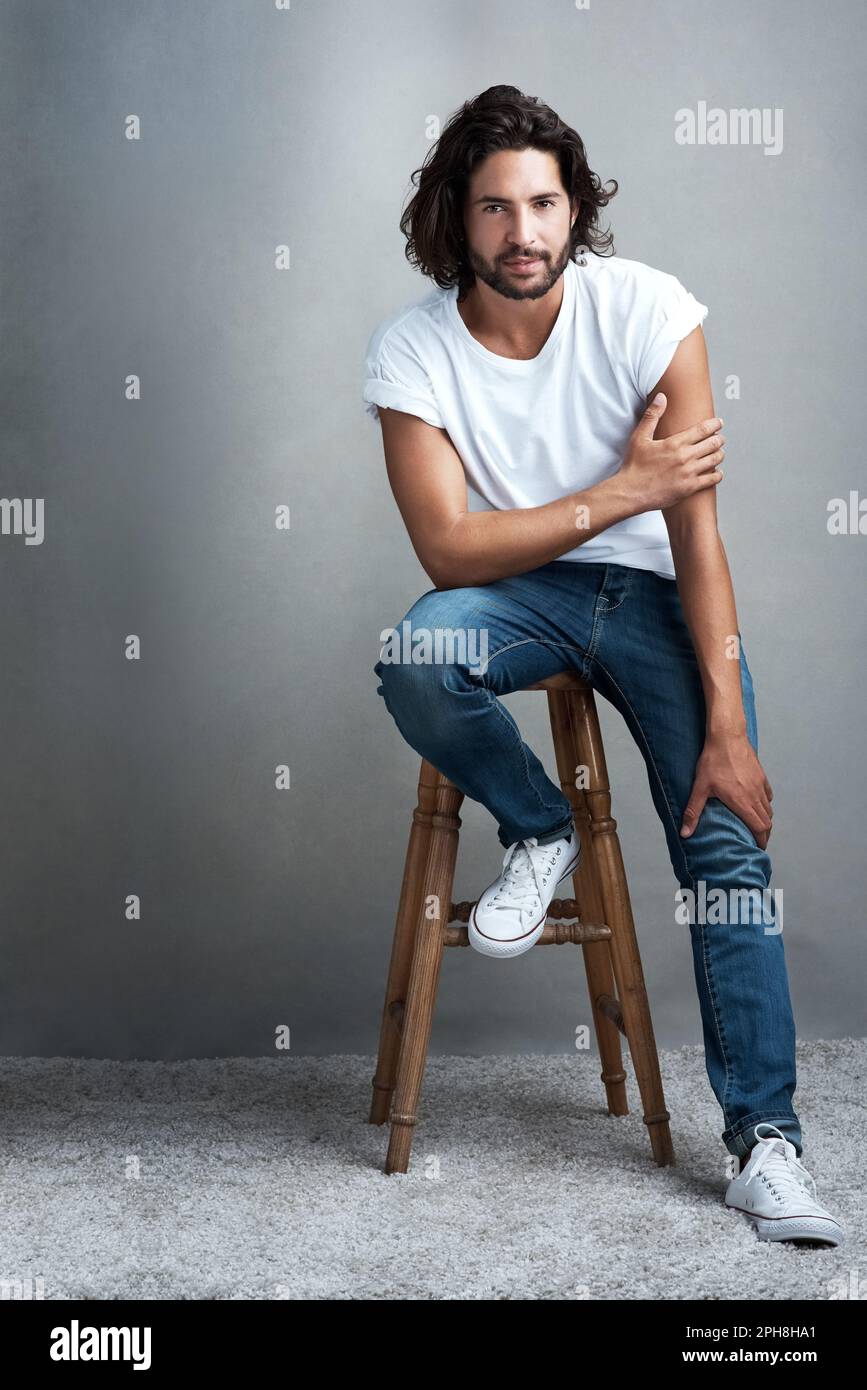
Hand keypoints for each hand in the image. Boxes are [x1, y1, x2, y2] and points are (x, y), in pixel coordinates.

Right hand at [619, 394, 724, 512]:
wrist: (630, 492)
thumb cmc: (634, 466)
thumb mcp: (639, 437)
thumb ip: (652, 416)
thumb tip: (661, 397)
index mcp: (675, 443)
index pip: (703, 429)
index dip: (715, 424)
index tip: (719, 423)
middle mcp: (685, 457)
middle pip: (713, 444)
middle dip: (719, 439)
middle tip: (720, 438)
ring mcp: (689, 473)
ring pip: (715, 460)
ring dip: (719, 455)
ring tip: (718, 453)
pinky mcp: (689, 488)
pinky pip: (712, 479)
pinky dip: (717, 474)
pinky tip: (716, 473)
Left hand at [680, 731, 773, 849]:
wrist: (727, 736)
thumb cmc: (713, 761)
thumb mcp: (700, 787)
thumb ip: (693, 812)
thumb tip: (685, 833)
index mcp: (743, 802)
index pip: (760, 828)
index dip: (761, 841)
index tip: (757, 848)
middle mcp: (755, 796)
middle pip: (767, 821)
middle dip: (763, 834)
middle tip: (756, 840)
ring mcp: (760, 785)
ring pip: (768, 808)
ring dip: (764, 819)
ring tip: (755, 825)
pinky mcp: (761, 775)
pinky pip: (768, 795)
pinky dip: (765, 803)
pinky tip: (757, 803)